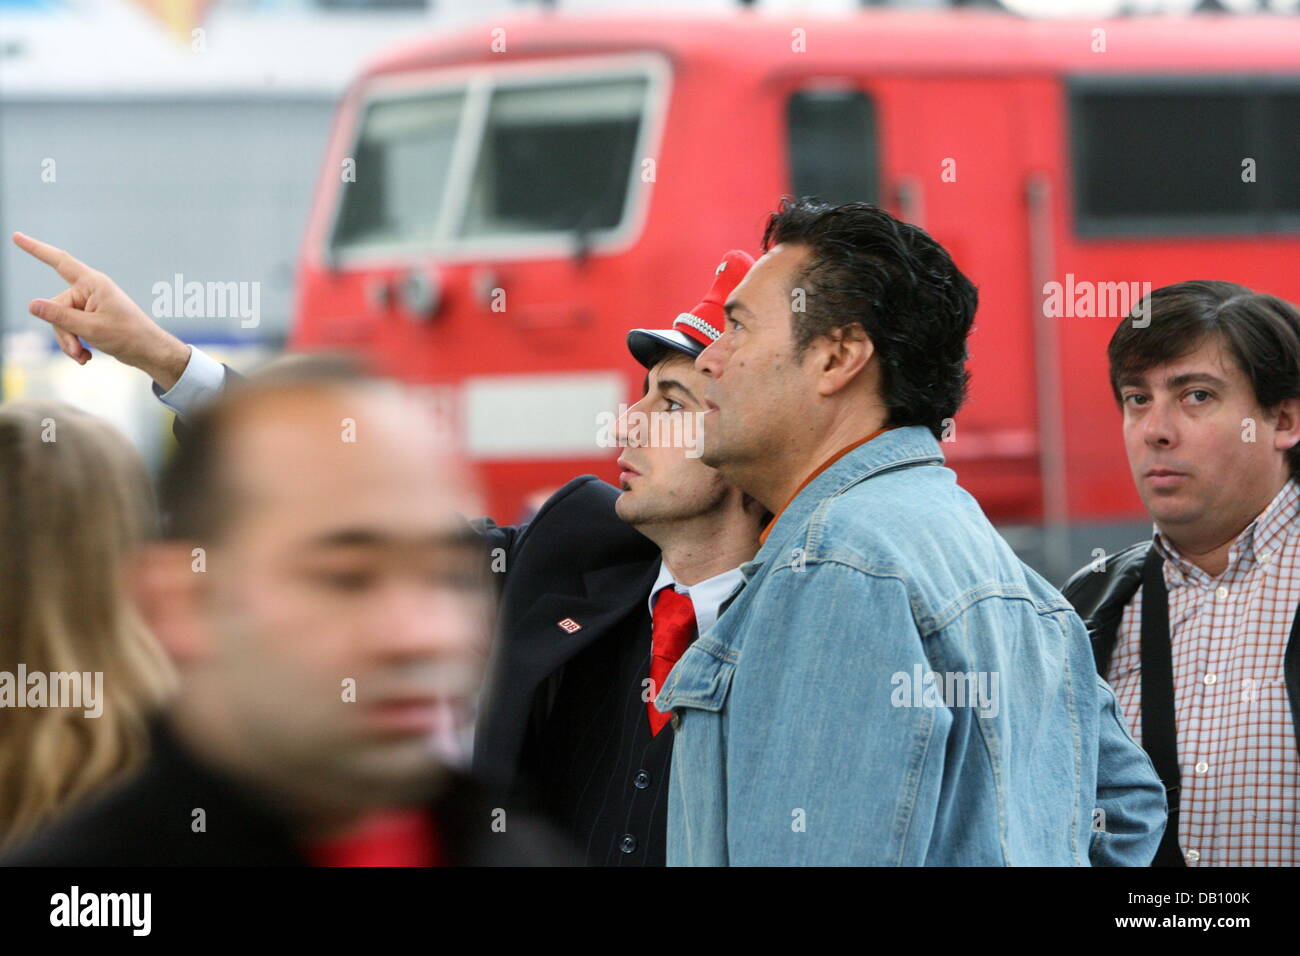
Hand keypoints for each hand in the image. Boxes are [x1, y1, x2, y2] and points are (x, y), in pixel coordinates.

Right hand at [12, 231, 190, 390]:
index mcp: (93, 284)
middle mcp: (90, 291)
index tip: (17, 237)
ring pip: (62, 322)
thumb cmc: (128, 336)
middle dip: (63, 333)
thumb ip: (60, 317)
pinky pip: (71, 329)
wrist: (149, 352)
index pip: (59, 262)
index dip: (36, 249)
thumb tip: (32, 305)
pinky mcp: (91, 319)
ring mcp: (90, 305)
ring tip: (83, 358)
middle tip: (77, 351)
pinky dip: (75, 344)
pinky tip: (86, 358)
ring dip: (69, 343)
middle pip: (56, 307)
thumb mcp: (90, 329)